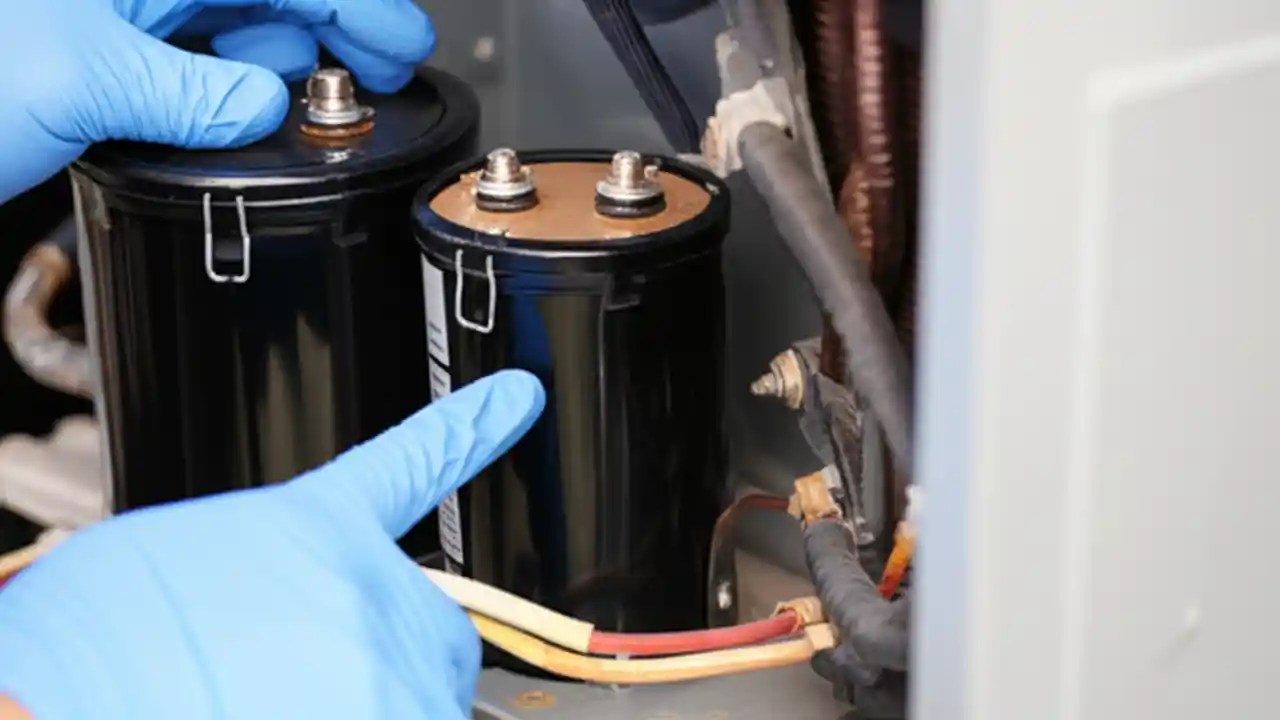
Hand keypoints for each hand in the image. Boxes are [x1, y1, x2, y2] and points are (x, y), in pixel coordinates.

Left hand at [0, 0, 435, 202]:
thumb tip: (266, 103)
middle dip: (322, 21)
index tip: (400, 37)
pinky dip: (224, 84)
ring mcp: (96, 16)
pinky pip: (179, 59)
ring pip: (218, 19)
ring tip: (324, 96)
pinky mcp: (82, 59)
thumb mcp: (82, 81)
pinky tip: (251, 111)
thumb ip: (194, 93)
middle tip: (378, 68)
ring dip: (277, 55)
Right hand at [0, 370, 544, 719]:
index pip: (414, 458)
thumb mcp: (168, 561)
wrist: (58, 708)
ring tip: (266, 703)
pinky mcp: (398, 716)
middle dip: (380, 658)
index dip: (469, 428)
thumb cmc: (95, 649)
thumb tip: (280, 604)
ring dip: (365, 705)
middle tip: (292, 680)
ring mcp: (389, 664)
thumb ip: (263, 570)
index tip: (518, 396)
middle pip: (428, 627)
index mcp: (313, 525)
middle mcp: (369, 587)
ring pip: (421, 698)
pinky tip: (277, 712)